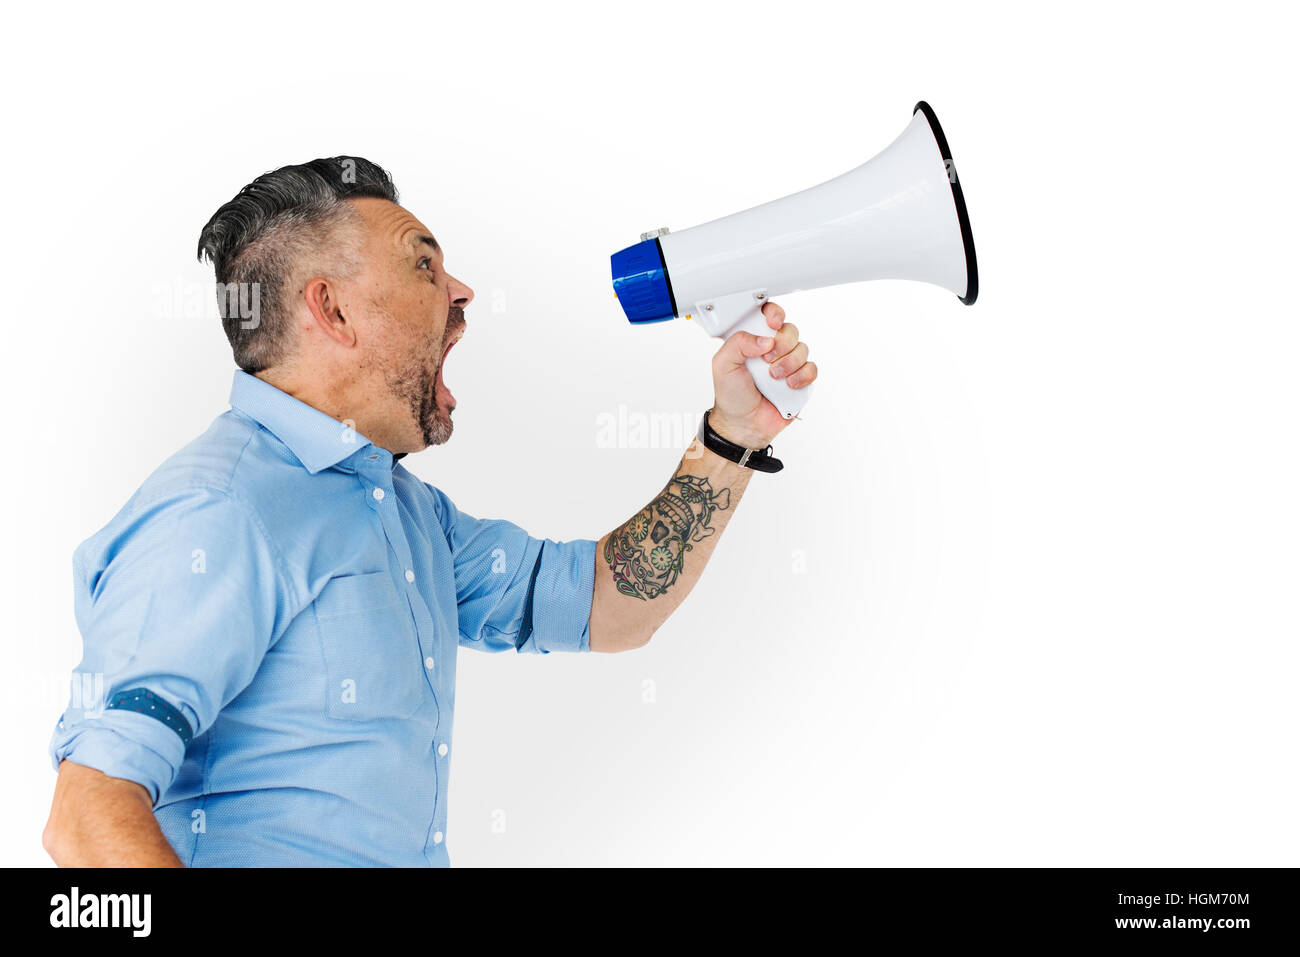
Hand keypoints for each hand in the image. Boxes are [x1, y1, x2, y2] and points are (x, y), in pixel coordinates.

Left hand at [708, 300, 816, 447]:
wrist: (744, 424)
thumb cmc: (731, 395)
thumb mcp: (723, 365)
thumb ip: (738, 343)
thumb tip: (765, 339)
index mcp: (753, 340)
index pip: (769, 315)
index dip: (775, 314)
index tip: (772, 324)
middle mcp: (773, 349)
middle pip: (790, 330)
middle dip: (782, 344)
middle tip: (767, 361)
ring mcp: (788, 363)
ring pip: (803, 349)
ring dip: (789, 364)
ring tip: (774, 378)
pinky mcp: (800, 379)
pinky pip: (812, 369)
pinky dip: (801, 377)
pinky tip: (788, 385)